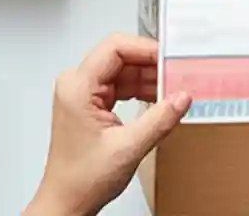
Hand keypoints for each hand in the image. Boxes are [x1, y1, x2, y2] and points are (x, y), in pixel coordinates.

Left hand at [25, 34, 190, 215]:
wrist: (68, 200)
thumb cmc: (82, 178)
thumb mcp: (128, 148)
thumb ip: (159, 119)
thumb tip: (181, 97)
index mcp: (77, 87)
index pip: (114, 48)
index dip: (146, 49)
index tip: (170, 58)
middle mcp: (76, 85)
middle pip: (120, 57)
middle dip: (151, 65)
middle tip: (178, 74)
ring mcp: (82, 94)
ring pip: (122, 71)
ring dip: (148, 78)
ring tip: (173, 89)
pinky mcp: (91, 104)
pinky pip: (119, 86)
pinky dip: (140, 90)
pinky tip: (159, 100)